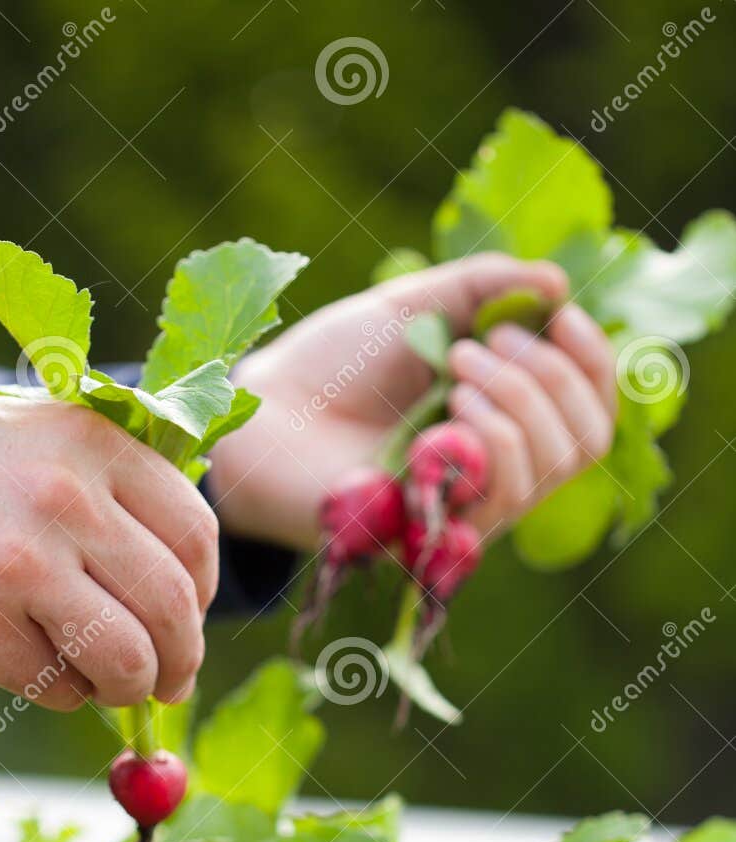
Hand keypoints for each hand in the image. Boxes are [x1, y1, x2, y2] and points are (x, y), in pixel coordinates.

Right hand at [0, 391, 218, 708]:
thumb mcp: (32, 435)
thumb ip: (112, 481)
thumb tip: (191, 569)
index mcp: (89, 443)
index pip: (194, 532)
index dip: (206, 588)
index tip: (192, 613)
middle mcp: (62, 500)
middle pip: (172, 606)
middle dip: (181, 659)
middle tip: (171, 679)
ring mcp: (19, 567)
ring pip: (125, 659)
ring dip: (129, 687)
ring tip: (113, 684)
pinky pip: (59, 688)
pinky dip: (64, 693)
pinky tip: (37, 666)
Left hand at [207, 253, 615, 551]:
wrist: (263, 410)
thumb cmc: (332, 364)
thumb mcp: (415, 306)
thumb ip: (486, 288)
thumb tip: (558, 287)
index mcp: (503, 421)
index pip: (589, 412)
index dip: (594, 364)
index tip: (562, 314)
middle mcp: (494, 473)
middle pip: (583, 442)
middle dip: (550, 376)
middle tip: (482, 342)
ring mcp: (466, 510)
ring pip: (550, 468)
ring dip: (519, 398)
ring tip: (456, 361)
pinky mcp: (435, 538)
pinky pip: (503, 497)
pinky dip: (491, 436)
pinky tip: (448, 401)